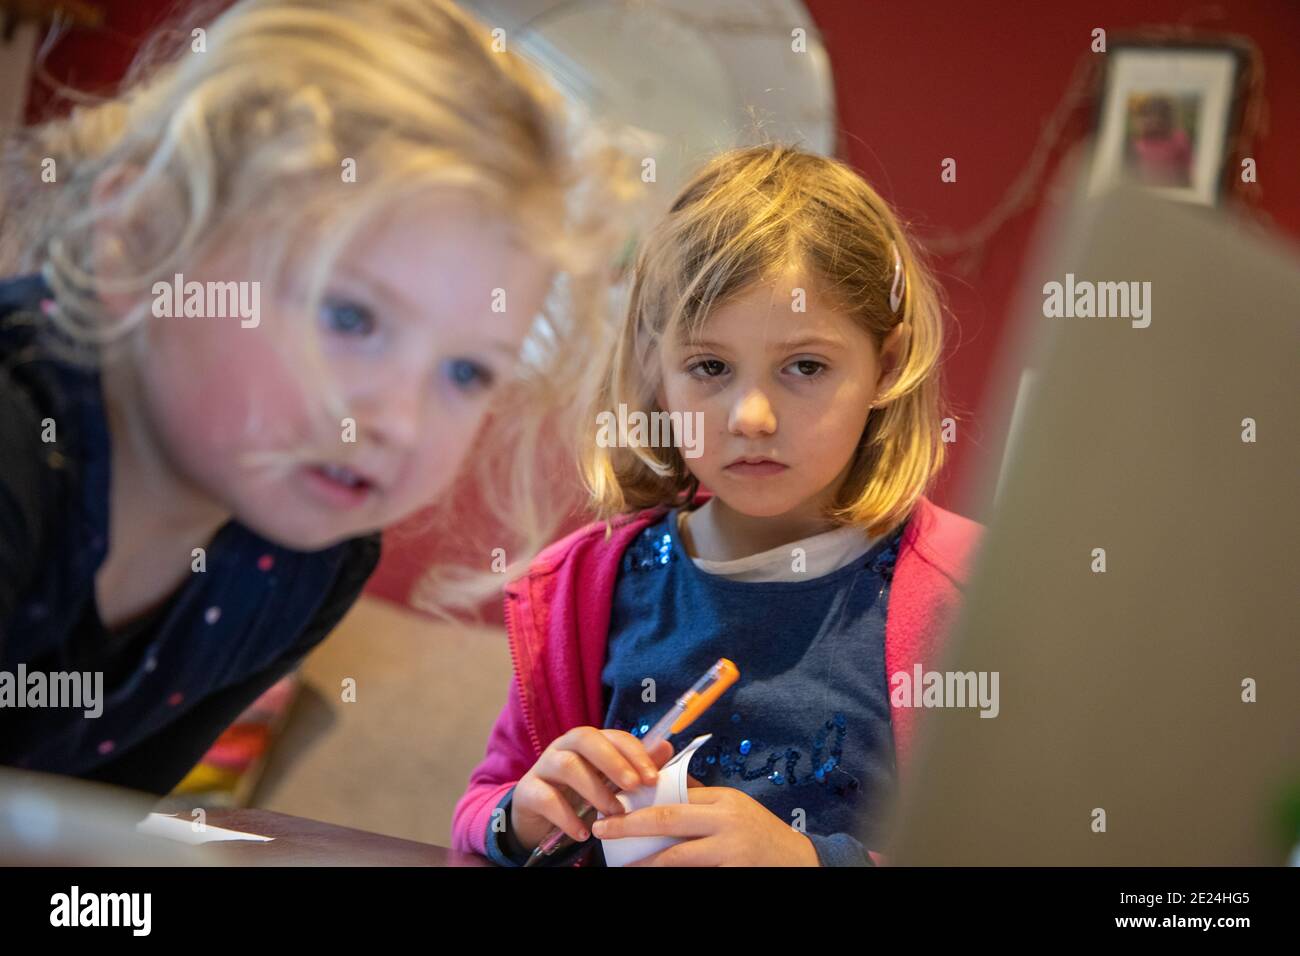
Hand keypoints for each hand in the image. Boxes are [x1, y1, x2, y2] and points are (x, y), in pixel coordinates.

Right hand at [510, 728, 673, 851]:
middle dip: (613, 761)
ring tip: (612, 812)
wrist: (538, 818)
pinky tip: (583, 833)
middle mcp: (564, 747)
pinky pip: (545, 798)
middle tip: (634, 786)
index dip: (635, 753)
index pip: (613, 736)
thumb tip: (666, 747)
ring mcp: (543, 767)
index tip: (653, 779)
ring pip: (566, 765)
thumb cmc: (580, 795)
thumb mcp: (609, 783)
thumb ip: (635, 766)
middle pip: (585, 738)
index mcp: (588, 741)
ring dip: (593, 788)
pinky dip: (567, 817)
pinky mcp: (527, 792)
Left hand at [589, 785, 820, 865]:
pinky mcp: (733, 873)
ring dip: (645, 862)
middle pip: (669, 820)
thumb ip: (700, 799)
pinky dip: (671, 876)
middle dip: (630, 825)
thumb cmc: (760, 833)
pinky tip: (652, 876)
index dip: (641, 804)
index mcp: (723, 800)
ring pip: (677, 857)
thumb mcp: (734, 807)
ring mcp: (730, 851)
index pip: (675, 797)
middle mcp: (726, 822)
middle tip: (602, 829)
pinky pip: (692, 876)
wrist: (799, 862)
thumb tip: (661, 786)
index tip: (613, 807)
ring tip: (622, 865)